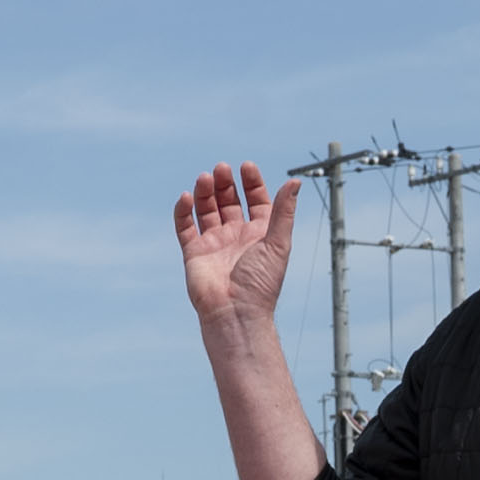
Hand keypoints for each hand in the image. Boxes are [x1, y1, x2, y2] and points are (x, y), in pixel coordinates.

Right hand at [175, 161, 300, 328]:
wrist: (235, 313)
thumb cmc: (261, 283)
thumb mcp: (278, 243)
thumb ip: (284, 211)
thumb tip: (295, 182)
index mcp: (259, 234)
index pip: (256, 201)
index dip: (251, 183)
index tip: (245, 167)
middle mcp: (236, 236)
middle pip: (229, 201)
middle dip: (225, 184)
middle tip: (221, 169)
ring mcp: (214, 244)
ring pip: (207, 210)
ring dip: (205, 193)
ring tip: (205, 178)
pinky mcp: (194, 253)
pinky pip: (185, 227)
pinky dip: (184, 211)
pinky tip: (187, 197)